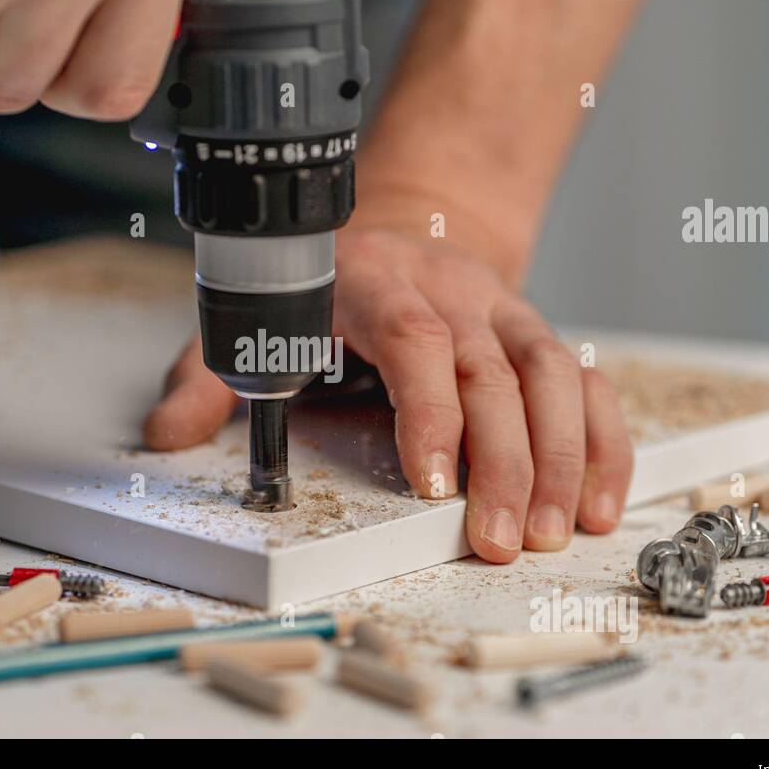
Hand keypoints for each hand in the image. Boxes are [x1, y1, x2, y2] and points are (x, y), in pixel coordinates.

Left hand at [144, 228, 633, 562]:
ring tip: (555, 531)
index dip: (430, 409)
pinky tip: (600, 502)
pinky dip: (602, 442)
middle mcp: (451, 291)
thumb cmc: (325, 289)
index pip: (413, 338)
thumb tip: (166, 432)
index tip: (433, 481)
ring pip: (553, 375)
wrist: (400, 228)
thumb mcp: (257, 317)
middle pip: (493, 370)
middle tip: (498, 539)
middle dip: (504, 461)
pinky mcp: (540, 337)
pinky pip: (589, 384)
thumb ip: (212, 373)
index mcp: (374, 280)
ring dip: (562, 458)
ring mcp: (504, 311)